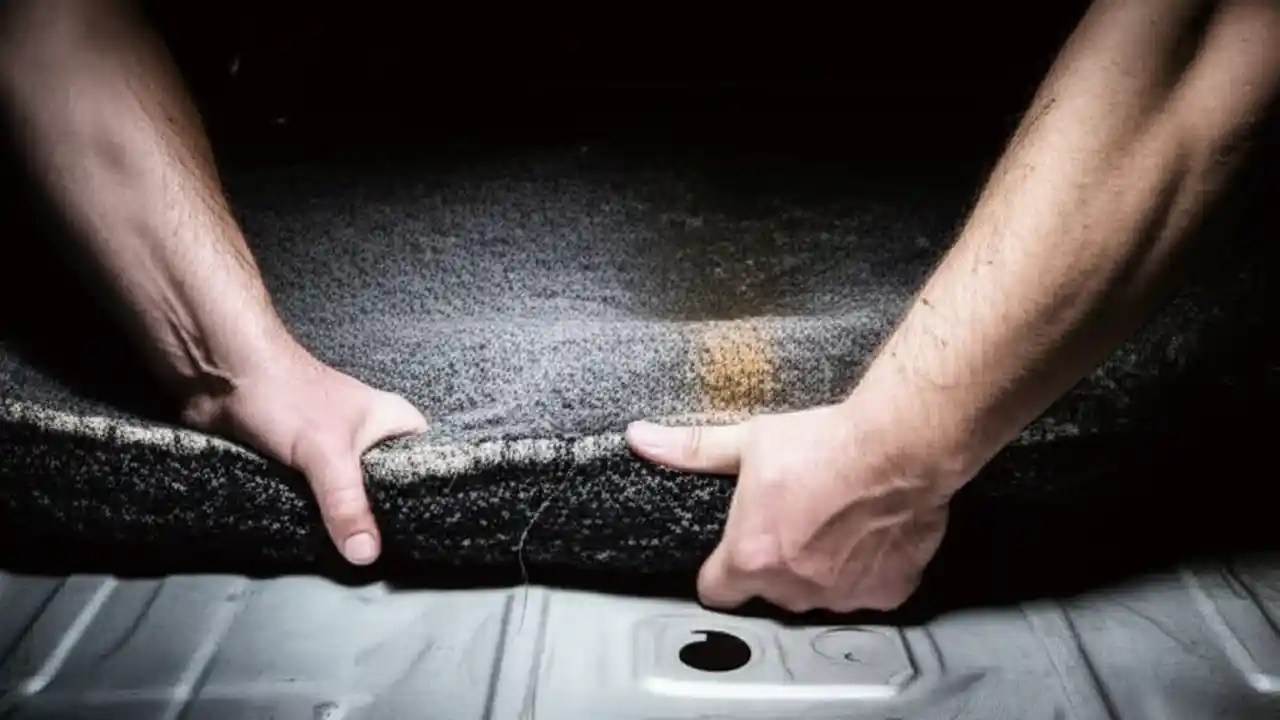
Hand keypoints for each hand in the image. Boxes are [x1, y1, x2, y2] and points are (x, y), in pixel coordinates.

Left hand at [180, 345, 427, 564]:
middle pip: (388, 490)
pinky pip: (320, 498)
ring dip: (346, 521)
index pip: (429, 468)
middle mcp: (372, 437)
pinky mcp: (303, 462)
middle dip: (382, 522)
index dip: (427, 503)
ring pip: (351, 497)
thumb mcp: (327, 454)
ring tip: (354, 558)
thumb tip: (366, 556)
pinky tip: (322, 541)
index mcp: (396, 422)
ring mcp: (336, 450)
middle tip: (383, 558)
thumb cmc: (287, 396)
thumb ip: (347, 504)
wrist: (222, 373)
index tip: (423, 541)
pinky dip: (319, 516)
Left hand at [626, 404, 952, 612]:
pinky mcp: (885, 593)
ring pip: (818, 594)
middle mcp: (792, 588)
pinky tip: (868, 535)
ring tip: (832, 524)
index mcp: (750, 558)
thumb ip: (691, 449)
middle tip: (791, 521)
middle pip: (769, 591)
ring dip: (820, 570)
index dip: (720, 571)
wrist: (897, 447)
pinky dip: (866, 572)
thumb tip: (640, 438)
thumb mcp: (749, 441)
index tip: (731, 552)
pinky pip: (865, 592)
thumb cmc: (824, 445)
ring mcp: (840, 596)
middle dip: (775, 564)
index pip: (715, 591)